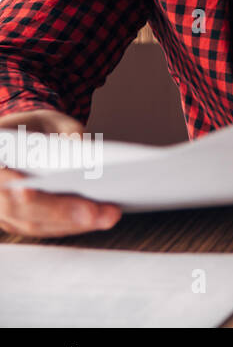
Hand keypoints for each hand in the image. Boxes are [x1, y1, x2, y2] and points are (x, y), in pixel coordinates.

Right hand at [0, 110, 121, 237]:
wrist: (27, 139)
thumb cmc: (37, 128)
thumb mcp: (51, 119)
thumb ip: (65, 129)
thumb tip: (79, 147)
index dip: (6, 185)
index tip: (26, 192)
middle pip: (16, 206)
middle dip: (57, 211)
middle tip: (93, 212)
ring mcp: (1, 208)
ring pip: (32, 223)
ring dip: (72, 223)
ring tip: (108, 215)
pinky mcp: (19, 221)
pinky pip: (44, 227)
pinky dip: (72, 224)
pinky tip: (100, 217)